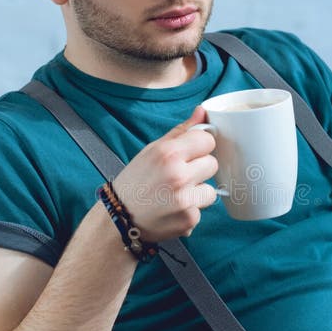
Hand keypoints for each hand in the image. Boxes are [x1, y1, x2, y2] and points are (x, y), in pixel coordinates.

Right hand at [112, 106, 218, 242]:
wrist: (118, 217)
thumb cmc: (135, 181)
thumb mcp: (152, 150)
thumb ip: (181, 131)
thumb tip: (203, 112)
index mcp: (168, 153)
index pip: (208, 140)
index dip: (200, 147)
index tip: (189, 154)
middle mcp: (178, 175)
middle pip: (212, 164)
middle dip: (199, 170)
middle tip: (178, 177)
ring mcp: (185, 199)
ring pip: (211, 190)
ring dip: (198, 192)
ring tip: (175, 195)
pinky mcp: (189, 219)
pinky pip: (202, 210)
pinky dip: (190, 210)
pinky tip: (172, 209)